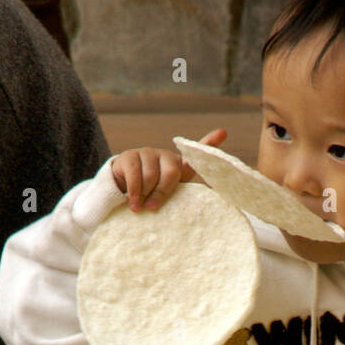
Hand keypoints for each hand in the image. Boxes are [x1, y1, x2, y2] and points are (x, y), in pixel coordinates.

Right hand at [111, 128, 226, 211]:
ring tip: (139, 206)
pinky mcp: (130, 155)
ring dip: (145, 195)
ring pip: (151, 176)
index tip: (223, 132)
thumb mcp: (167, 197)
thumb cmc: (150, 196)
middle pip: (171, 173)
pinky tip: (133, 201)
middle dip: (162, 193)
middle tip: (153, 208)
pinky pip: (135, 175)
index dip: (210, 142)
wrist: (121, 189)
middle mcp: (165, 156)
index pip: (196, 154)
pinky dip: (134, 191)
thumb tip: (195, 211)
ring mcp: (147, 153)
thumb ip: (179, 198)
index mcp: (179, 166)